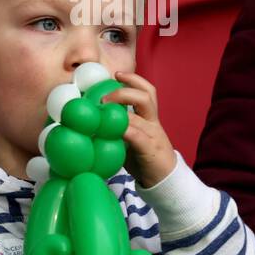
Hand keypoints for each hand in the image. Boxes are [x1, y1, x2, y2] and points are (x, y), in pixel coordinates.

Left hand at [102, 71, 176, 188]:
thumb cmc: (142, 157)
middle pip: (146, 95)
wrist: (164, 179)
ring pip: (142, 112)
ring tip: (103, 108)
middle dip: (125, 90)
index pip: (146, 91)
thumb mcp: (129, 138)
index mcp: (149, 117)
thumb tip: (90, 120)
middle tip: (104, 96)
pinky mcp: (150, 148)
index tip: (116, 74)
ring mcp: (153, 134)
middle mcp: (153, 122)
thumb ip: (116, 127)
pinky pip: (138, 135)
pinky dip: (123, 130)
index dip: (133, 80)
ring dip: (120, 107)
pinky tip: (110, 129)